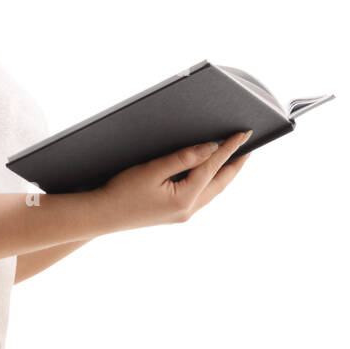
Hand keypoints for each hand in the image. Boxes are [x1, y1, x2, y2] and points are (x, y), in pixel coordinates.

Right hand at [90, 130, 251, 232]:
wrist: (101, 215)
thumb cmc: (121, 190)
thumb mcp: (152, 169)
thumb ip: (184, 158)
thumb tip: (211, 148)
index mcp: (185, 199)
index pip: (213, 167)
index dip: (230, 148)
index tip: (243, 133)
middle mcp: (188, 210)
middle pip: (220, 183)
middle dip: (235, 164)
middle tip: (248, 145)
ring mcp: (182, 215)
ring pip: (212, 191)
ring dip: (224, 174)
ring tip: (234, 158)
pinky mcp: (174, 215)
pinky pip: (201, 196)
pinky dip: (210, 183)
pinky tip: (209, 175)